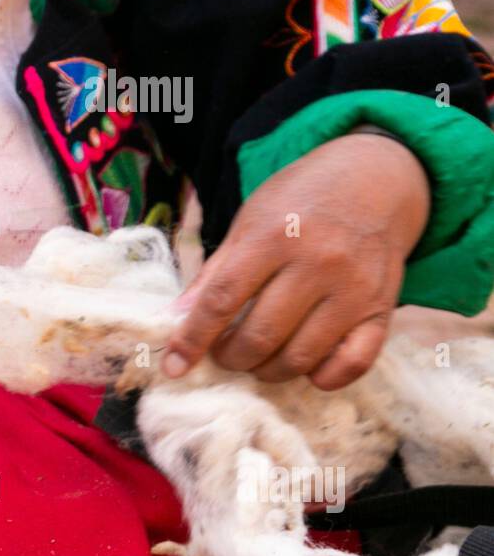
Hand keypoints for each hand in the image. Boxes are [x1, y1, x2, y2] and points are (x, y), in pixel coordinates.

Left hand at [163, 132, 430, 389]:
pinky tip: (306, 366)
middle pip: (259, 337)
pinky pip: (352, 364)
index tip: (174, 366)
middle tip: (226, 352)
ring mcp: (354, 289)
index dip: (192, 339)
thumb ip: (215, 273)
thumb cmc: (302, 203)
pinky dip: (323, 378)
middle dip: (231, 358)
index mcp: (274, 236)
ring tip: (259, 357)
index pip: (222, 301)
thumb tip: (175, 320)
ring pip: (299, 358)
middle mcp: (318, 262)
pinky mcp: (381, 309)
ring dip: (268, 370)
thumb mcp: (250, 221)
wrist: (378, 178)